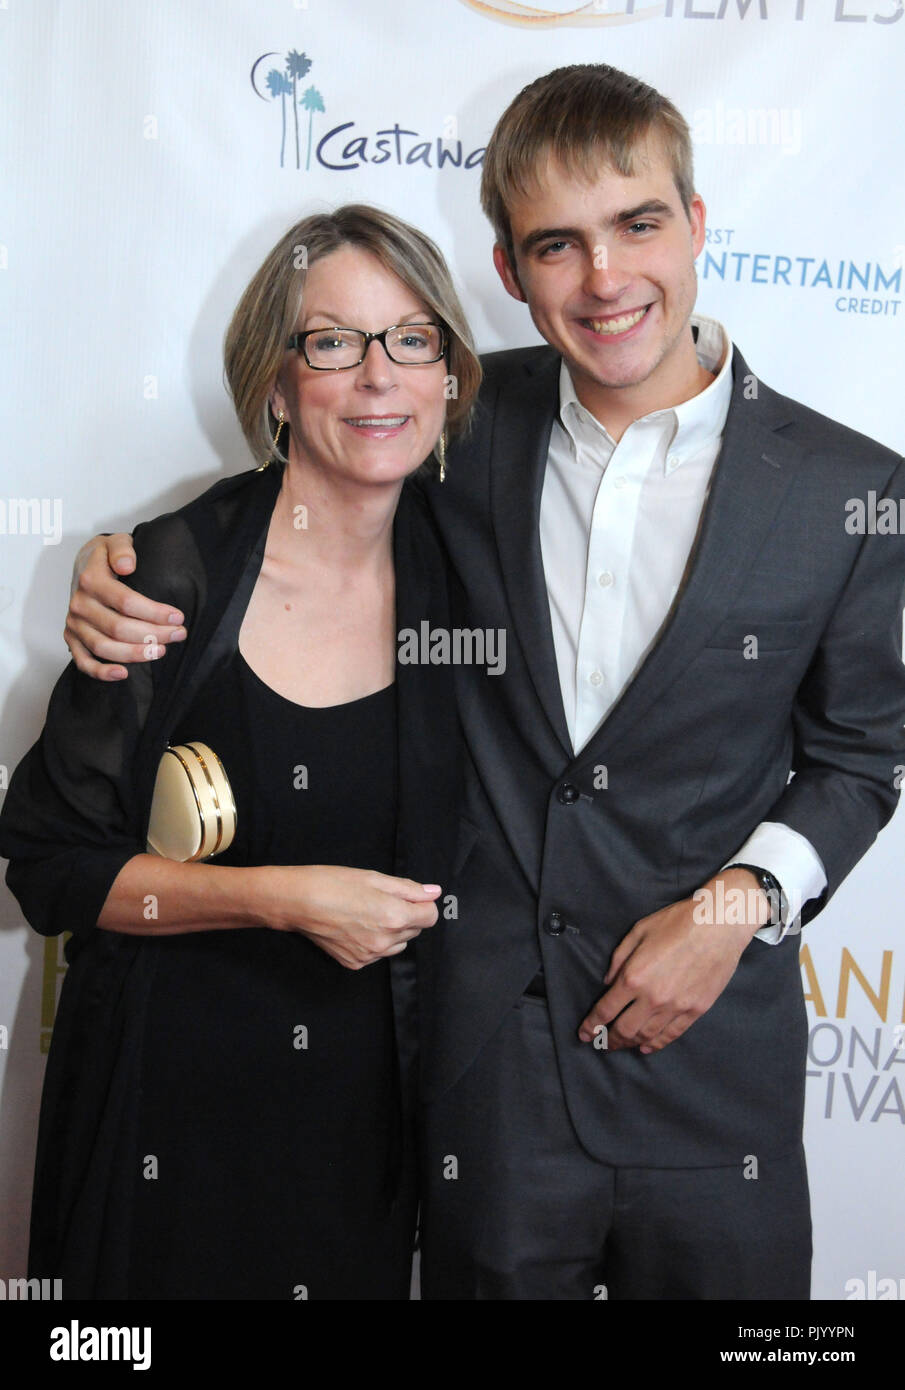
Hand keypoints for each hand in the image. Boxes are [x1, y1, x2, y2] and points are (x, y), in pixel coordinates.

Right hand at [65, 533, 185, 679]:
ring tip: (161, 652)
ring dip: (134, 654)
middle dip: (153, 634)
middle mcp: (79, 603)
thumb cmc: (107, 557)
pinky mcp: (72, 638)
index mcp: (91, 580)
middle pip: (118, 628)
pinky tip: (123, 674)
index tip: (178, 617)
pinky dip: (101, 672)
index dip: (154, 612)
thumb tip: (127, 565)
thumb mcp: (116, 542)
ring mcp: (74, 623)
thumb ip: (122, 549)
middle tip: (179, 634)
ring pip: (104, 647)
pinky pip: (83, 661)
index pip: (126, 602)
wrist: (85, 565)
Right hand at [257, 864, 442, 969]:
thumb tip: (434, 893)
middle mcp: (385, 941)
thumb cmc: (333, 883)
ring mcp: (369, 955)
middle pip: (415, 930)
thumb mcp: (374, 878)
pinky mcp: (355, 963)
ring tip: (367, 913)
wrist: (297, 902)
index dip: (423, 904)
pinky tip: (355, 926)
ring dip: (392, 931)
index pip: (430, 917)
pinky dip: (373, 942)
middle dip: (406, 915)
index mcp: (394, 917)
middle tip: (382, 900)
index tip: (409, 896)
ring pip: (398, 945)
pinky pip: (377, 954)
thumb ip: (409, 889)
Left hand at [578, 869, 768, 1054]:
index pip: (605, 1010)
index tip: (583, 1034)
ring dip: (630, 1044)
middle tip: (601, 1043)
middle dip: (608, 1040)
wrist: (719, 924)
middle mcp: (653, 997)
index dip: (591, 1026)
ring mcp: (676, 1007)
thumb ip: (619, 958)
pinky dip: (656, 1044)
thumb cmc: (678, 922)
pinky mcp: (696, 1010)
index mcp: (634, 977)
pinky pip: (672, 1034)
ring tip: (621, 1045)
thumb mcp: (639, 931)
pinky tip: (646, 1047)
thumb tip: (608, 981)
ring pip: (647, 1036)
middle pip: (624, 1030)